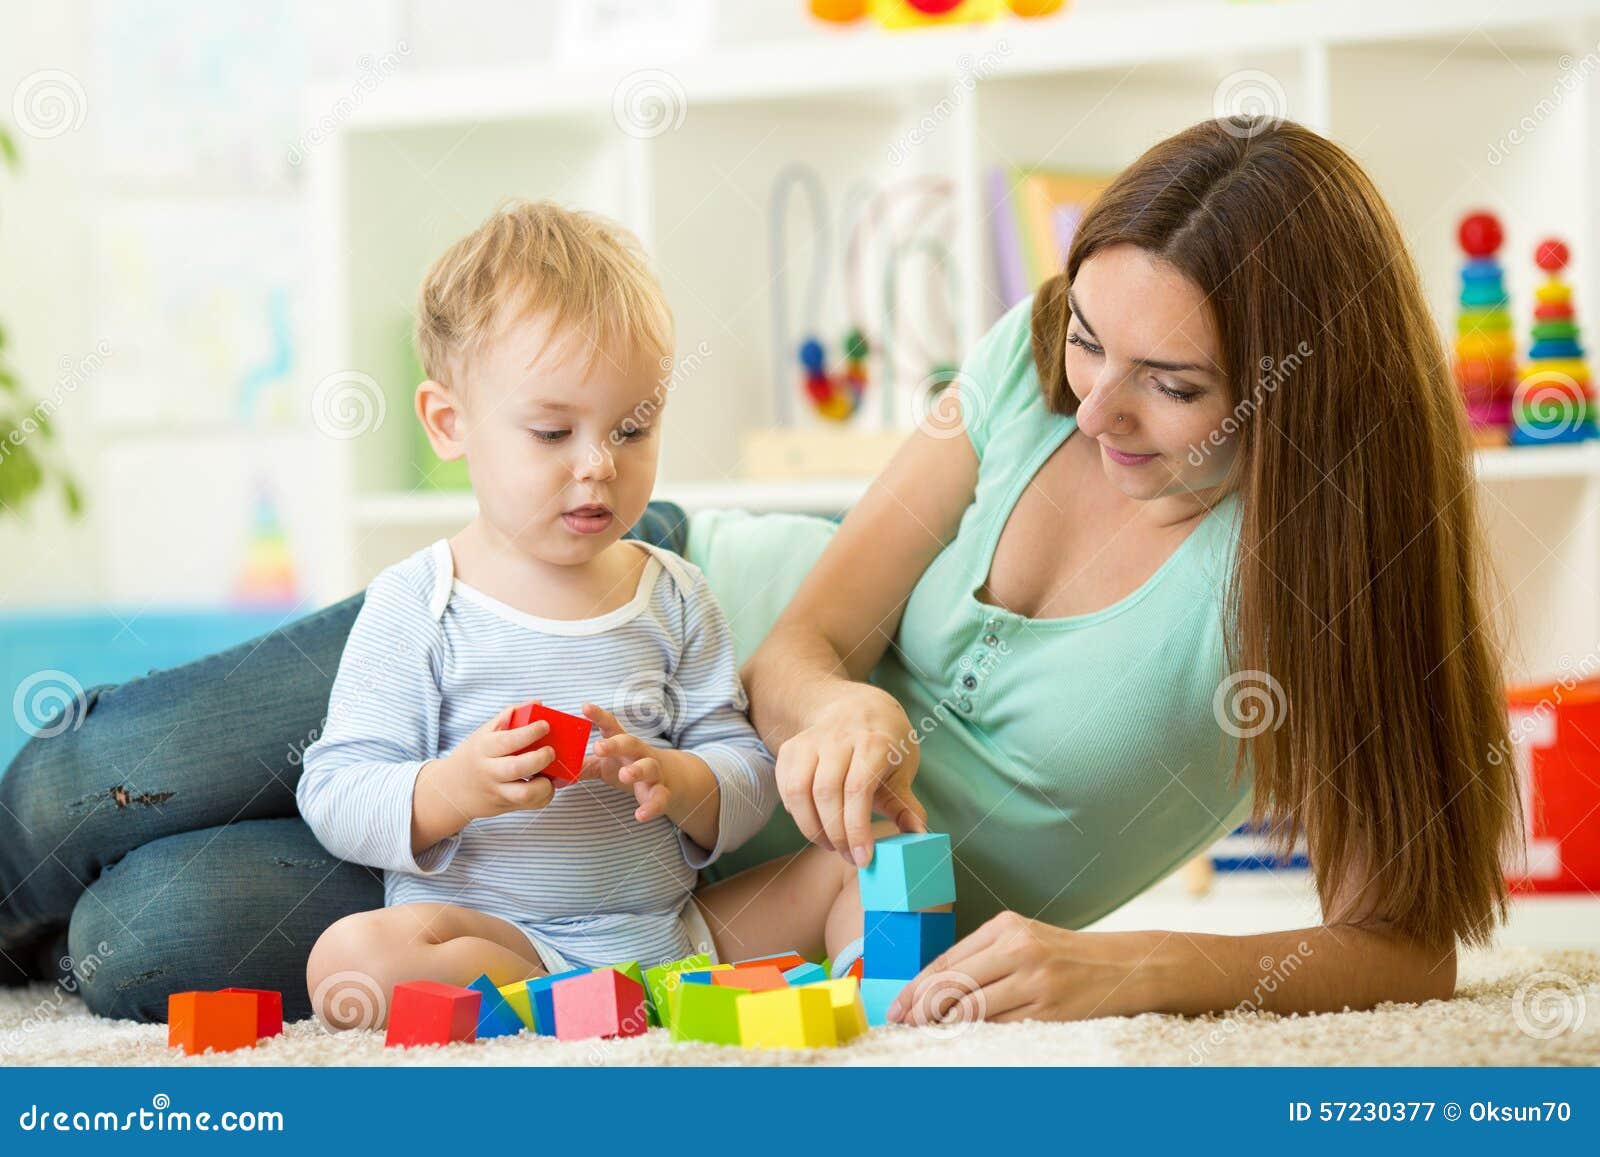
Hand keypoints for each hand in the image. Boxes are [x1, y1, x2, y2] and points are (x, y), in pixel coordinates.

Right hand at [422, 703, 559, 822]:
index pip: (508, 740)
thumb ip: (509, 717)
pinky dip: (544, 796)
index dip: (530, 732)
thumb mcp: (484, 733)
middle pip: (517, 768)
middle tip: (551, 751)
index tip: (545, 725)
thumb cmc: (475, 755)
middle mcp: (490, 771)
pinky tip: (546, 784)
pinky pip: (530, 805)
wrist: (451, 790)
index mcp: (484, 749)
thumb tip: (538, 703)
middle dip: (540, 758)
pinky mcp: (506, 806)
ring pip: (524, 794)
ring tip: (550, 773)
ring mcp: (498, 791)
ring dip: (544, 784)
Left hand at [579, 703, 671, 822]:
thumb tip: (554, 773)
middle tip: (598, 747)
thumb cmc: (629, 766)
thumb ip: (583, 766)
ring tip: (625, 774)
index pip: (611, 725)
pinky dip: (651, 807)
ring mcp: (653, 771)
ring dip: (637, 770)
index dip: (598, 716)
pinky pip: (659, 798)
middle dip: (616, 744)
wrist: (667, 779)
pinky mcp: (662, 791)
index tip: (584, 707)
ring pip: (649, 767)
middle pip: (631, 742)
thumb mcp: (605, 764)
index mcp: (623, 743)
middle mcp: (639, 753)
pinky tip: (640, 816)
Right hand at [775, 684, 926, 868]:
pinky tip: (813, 822)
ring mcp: (811, 740)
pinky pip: (785, 786)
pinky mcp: (792, 748)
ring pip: (799, 790)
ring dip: (811, 827)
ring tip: (830, 843)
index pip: (857, 789)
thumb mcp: (902, 769)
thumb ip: (906, 804)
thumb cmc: (885, 745)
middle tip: (848, 855)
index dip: (857, 828)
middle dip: (836, 833)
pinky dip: (796, 812)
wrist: (859, 707)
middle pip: (826, 792)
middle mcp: (839, 737)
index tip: (863, 858)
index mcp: (874, 742)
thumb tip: (919, 836)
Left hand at [887, 911, 1154, 1024]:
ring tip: (926, 1032)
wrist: (1122, 966)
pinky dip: (976, 1034)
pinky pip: (1001, 1026)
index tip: (898, 1006)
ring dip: (944, 1025)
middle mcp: (1019, 949)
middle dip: (922, 1009)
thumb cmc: (1063, 954)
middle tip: (904, 1024)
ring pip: (973, 1009)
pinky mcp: (1049, 1010)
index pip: (948, 960)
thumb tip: (932, 988)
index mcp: (1007, 926)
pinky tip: (962, 1038)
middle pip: (954, 985)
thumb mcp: (1023, 937)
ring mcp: (1035, 980)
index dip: (917, 987)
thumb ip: (983, 955)